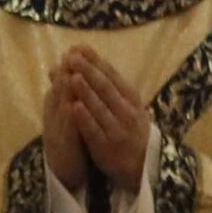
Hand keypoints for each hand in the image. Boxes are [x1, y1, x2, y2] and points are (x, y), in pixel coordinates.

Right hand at [43, 56, 88, 190]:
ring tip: (70, 73)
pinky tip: (73, 106)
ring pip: (60, 109)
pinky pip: (67, 131)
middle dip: (66, 72)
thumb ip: (70, 98)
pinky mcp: (62, 148)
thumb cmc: (70, 144)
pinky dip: (70, 119)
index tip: (77, 49)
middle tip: (72, 53)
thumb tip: (71, 76)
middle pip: (59, 92)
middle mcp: (54, 117)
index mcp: (57, 109)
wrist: (65, 176)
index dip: (68, 67)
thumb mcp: (70, 118)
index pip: (62, 84)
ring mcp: (57, 132)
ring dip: (64, 92)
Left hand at [60, 46, 148, 191]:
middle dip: (88, 71)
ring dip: (86, 91)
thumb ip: (108, 88)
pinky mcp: (107, 146)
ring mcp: (117, 129)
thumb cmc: (129, 130)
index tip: (79, 47)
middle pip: (106, 88)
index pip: (112, 75)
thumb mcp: (126, 106)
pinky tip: (74, 107)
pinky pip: (95, 130)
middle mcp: (126, 111)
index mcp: (131, 99)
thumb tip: (87, 63)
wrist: (140, 165)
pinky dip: (85, 118)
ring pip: (100, 107)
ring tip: (72, 76)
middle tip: (71, 57)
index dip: (95, 61)